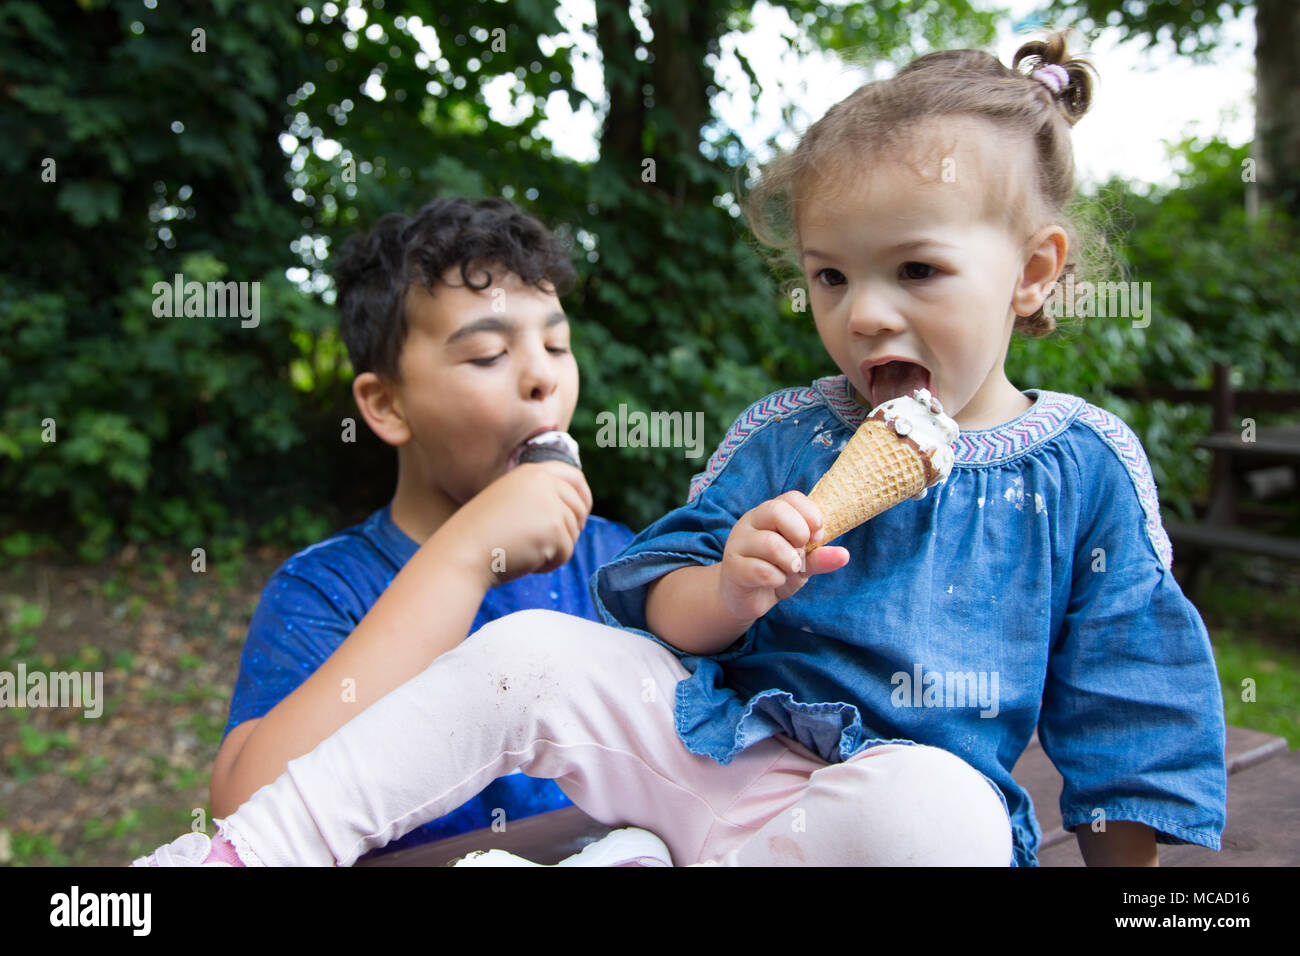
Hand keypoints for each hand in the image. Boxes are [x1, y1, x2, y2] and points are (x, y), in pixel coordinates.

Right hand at [438, 461, 592, 588]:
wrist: (462, 552)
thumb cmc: (481, 534)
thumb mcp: (510, 501)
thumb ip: (537, 498)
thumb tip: (572, 511)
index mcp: (531, 472)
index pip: (574, 476)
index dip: (583, 495)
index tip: (582, 513)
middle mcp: (544, 482)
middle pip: (579, 508)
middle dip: (568, 530)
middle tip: (543, 544)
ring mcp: (550, 504)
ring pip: (572, 533)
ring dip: (553, 549)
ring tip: (523, 549)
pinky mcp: (554, 529)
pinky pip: (565, 553)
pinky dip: (548, 563)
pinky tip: (525, 559)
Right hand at [718, 490, 849, 624]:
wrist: (746, 599)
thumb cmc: (774, 572)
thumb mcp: (802, 563)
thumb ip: (820, 557)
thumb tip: (844, 555)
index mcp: (768, 514)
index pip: (791, 498)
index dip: (810, 514)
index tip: (818, 537)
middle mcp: (751, 522)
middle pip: (775, 510)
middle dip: (799, 532)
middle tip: (802, 551)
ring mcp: (738, 543)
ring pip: (770, 543)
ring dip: (790, 561)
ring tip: (790, 569)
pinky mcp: (733, 567)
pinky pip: (761, 570)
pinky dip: (777, 579)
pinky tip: (774, 581)